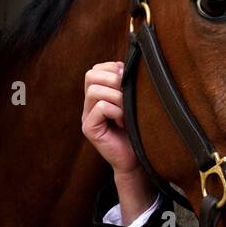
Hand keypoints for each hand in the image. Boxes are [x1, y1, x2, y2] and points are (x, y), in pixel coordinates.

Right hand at [82, 61, 140, 175]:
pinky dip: (116, 111)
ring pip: (94, 90)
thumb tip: (126, 66)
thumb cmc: (138, 131)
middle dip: (113, 79)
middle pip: (90, 75)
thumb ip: (127, 86)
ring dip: (116, 97)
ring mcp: (87, 117)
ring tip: (126, 111)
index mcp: (97, 96)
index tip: (127, 80)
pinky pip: (100, 107)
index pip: (95, 69)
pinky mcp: (89, 129)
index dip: (111, 68)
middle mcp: (88, 105)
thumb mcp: (134, 103)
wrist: (136, 160)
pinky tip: (124, 122)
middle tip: (127, 94)